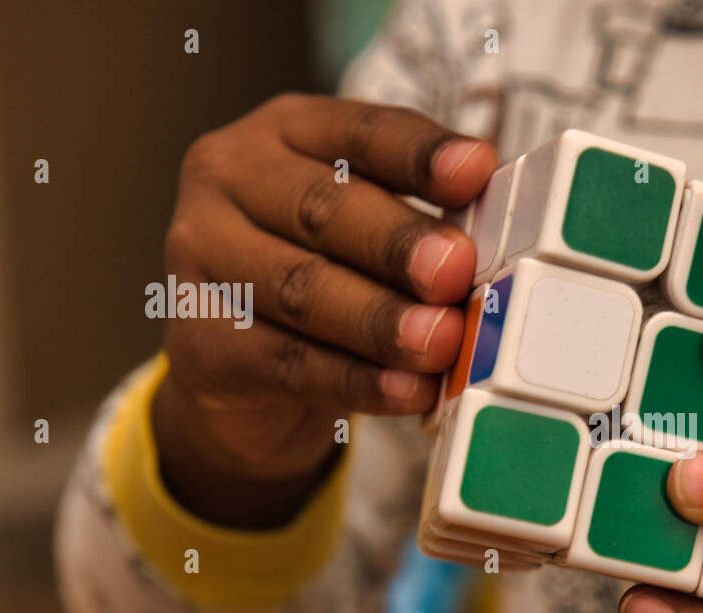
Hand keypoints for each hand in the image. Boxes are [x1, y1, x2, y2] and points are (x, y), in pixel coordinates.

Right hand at [152, 94, 496, 526]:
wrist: (241, 370)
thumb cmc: (330, 276)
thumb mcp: (370, 235)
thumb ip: (425, 226)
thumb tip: (502, 248)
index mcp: (285, 134)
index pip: (359, 131)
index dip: (420, 153)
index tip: (477, 169)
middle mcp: (230, 181)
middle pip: (324, 210)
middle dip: (399, 244)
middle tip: (458, 271)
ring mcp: (200, 260)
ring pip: (304, 290)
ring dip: (382, 320)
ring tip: (443, 341)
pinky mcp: (201, 344)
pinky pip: (291, 363)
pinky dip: (358, 381)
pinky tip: (409, 391)